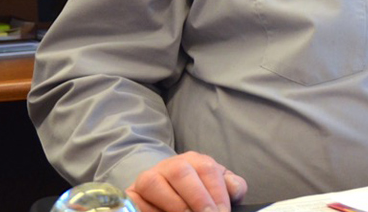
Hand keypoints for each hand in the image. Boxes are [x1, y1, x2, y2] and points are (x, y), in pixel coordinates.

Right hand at [126, 151, 247, 211]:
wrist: (165, 193)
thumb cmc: (196, 194)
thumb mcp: (217, 188)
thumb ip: (230, 187)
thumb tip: (235, 189)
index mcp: (195, 161)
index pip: (207, 169)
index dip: (217, 193)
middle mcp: (170, 166)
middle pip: (181, 172)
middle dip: (197, 198)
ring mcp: (148, 178)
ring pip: (154, 183)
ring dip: (173, 204)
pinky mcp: (132, 194)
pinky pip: (137, 200)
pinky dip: (150, 211)